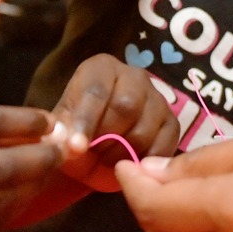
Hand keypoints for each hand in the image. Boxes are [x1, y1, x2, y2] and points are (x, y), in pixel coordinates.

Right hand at [0, 106, 63, 231]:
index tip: (50, 121)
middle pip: (2, 167)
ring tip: (46, 171)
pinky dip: (11, 207)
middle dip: (41, 159)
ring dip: (32, 186)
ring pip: (1, 201)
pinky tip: (22, 193)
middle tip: (62, 149)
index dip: (28, 123)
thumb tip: (29, 131)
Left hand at [50, 53, 182, 191]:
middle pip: (126, 106)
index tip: (75, 147)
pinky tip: (128, 163)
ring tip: (106, 158)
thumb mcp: (59, 131)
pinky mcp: (172, 124)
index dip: (85, 121)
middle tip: (93, 152)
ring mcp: (157, 99)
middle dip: (105, 137)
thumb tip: (67, 142)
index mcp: (101, 68)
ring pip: (143, 129)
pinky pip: (162, 145)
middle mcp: (134, 76)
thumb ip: (60, 134)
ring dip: (122, 153)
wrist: (94, 153)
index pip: (96, 91)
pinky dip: (143, 161)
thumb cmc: (74, 135)